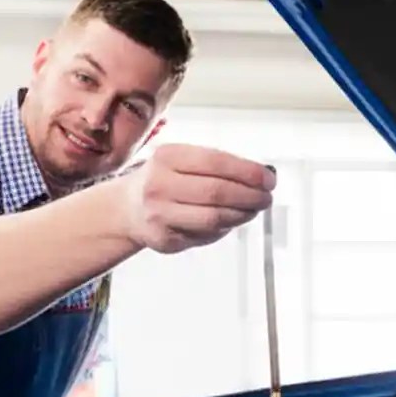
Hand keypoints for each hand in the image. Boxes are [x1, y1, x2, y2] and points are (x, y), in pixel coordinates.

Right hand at [119, 144, 276, 253]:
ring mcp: (159, 215)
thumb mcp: (181, 160)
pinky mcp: (165, 240)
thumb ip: (218, 166)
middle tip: (267, 197)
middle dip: (250, 195)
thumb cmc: (164, 180)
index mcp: (166, 157)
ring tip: (254, 209)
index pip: (216, 162)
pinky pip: (205, 235)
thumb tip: (262, 176)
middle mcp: (159, 185)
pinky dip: (225, 228)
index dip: (248, 172)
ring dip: (242, 214)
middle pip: (217, 192)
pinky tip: (232, 220)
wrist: (126, 209)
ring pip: (214, 218)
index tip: (269, 178)